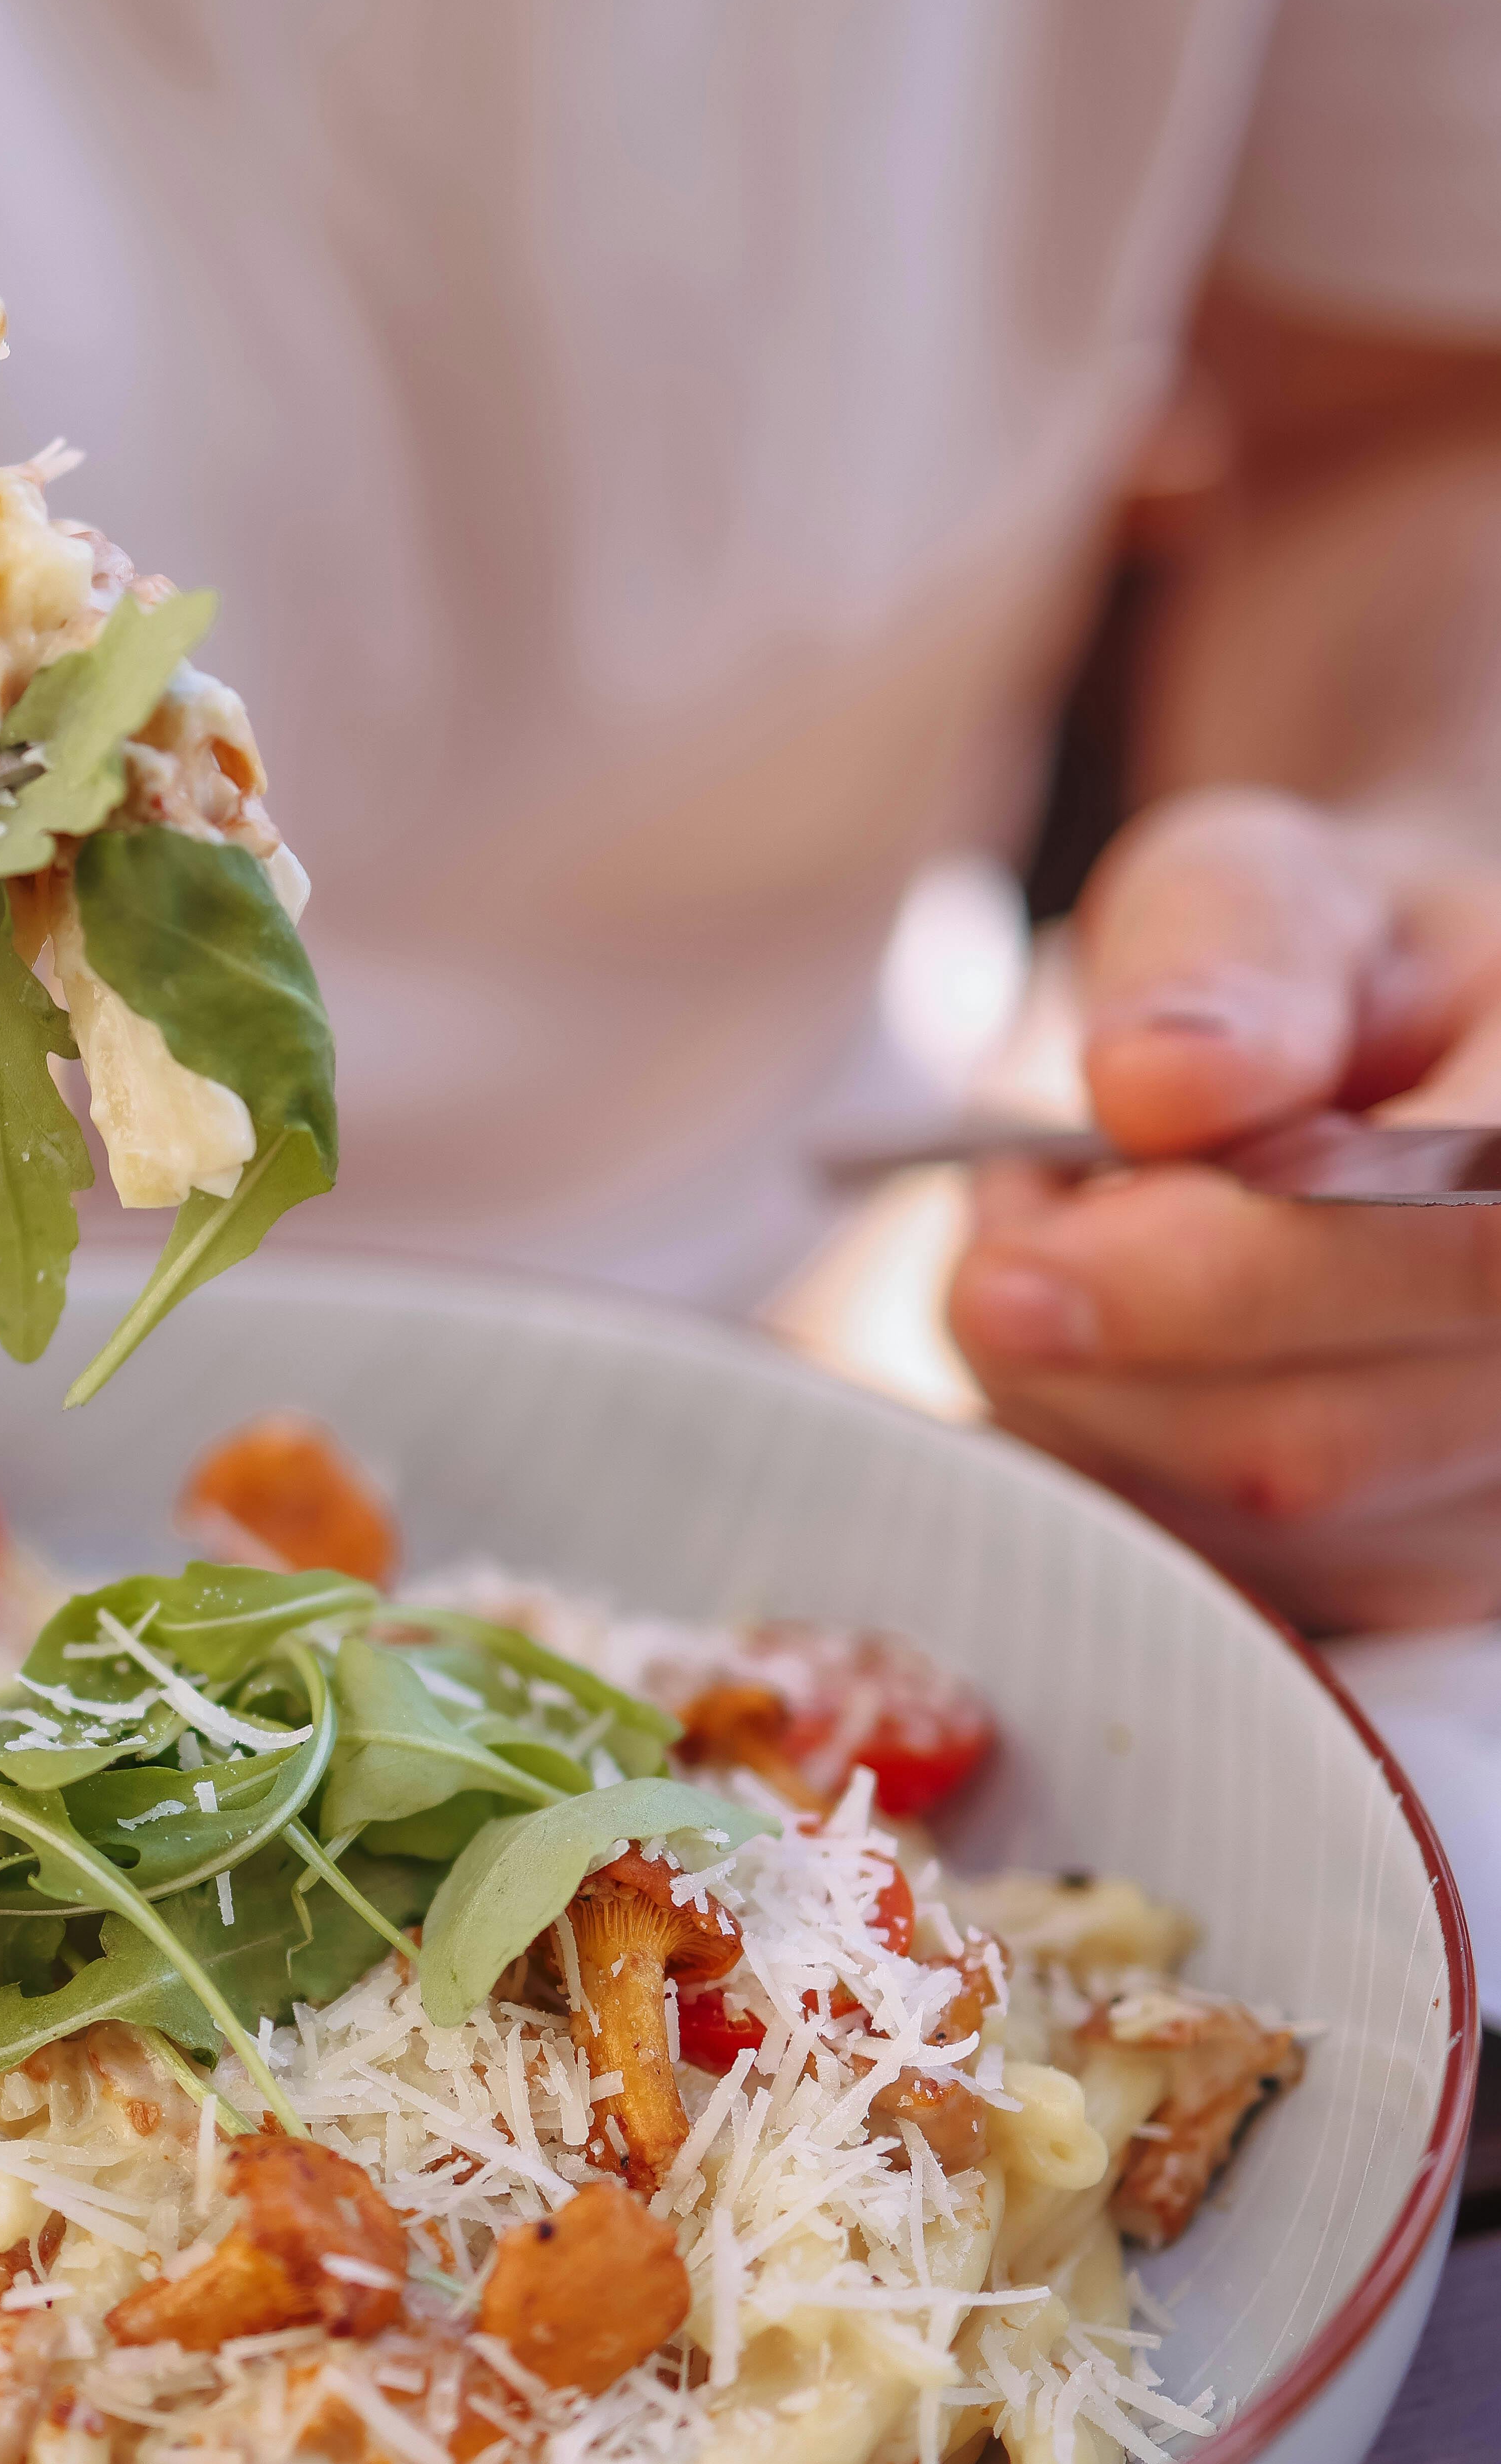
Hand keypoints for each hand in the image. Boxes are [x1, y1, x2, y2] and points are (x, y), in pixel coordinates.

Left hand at [947, 785, 1500, 1632]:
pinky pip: (1190, 1568)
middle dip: (1094, 1345)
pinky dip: (1092, 1456)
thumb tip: (1160, 1086)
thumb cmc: (1312, 968)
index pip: (1459, 1253)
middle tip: (1011, 1208)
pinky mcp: (1403, 1575)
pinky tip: (1099, 1346)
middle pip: (1310, 1437)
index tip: (1015, 1252)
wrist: (1368, 1066)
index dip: (1227, 1278)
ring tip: (1067, 1241)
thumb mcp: (1262, 888)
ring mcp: (1495, 1496)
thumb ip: (1228, 957)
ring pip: (1229, 1526)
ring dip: (1073, 1395)